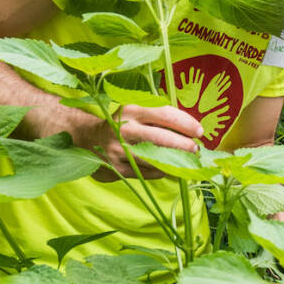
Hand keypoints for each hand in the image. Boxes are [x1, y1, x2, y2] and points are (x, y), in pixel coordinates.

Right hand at [35, 103, 202, 180]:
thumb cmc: (121, 124)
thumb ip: (160, 118)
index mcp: (131, 110)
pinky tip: (171, 170)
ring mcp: (118, 151)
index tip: (199, 131)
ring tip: (189, 162)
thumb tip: (193, 131)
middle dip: (184, 146)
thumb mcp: (136, 113)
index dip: (186, 124)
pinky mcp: (116, 169)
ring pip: (155, 159)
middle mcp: (123, 129)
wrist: (84, 139)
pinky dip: (162, 172)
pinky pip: (147, 173)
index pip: (165, 114)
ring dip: (176, 162)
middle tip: (197, 150)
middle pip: (162, 139)